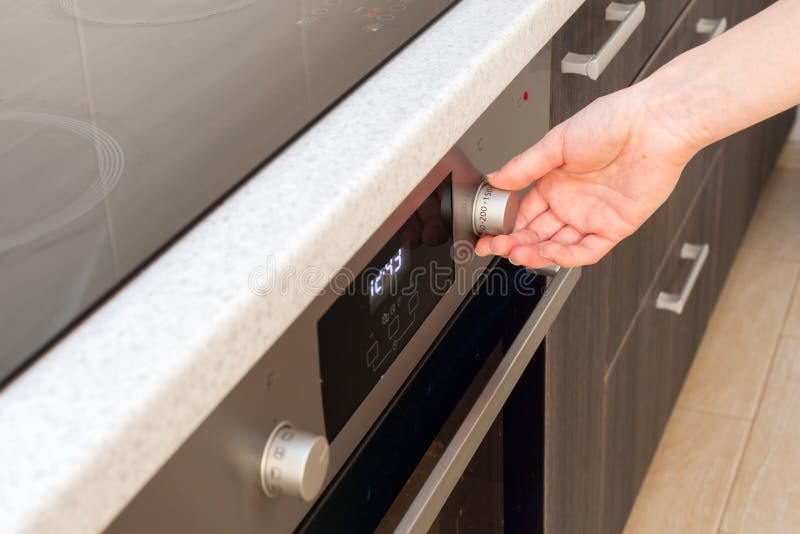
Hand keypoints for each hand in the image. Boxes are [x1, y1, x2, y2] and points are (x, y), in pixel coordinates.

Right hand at [475, 86, 704, 267]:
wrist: (653, 123)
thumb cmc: (612, 121)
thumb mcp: (556, 142)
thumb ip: (524, 166)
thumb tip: (496, 179)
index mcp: (555, 182)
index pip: (524, 214)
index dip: (505, 227)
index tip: (489, 235)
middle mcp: (572, 201)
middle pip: (537, 233)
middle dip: (515, 244)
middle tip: (497, 248)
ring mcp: (592, 216)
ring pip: (559, 246)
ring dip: (537, 253)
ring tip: (518, 253)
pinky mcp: (614, 226)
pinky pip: (588, 250)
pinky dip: (568, 256)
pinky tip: (550, 253)